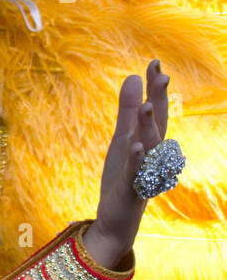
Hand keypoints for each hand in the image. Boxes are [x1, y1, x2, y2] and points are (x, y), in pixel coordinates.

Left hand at [88, 59, 170, 265]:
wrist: (116, 217)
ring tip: (147, 106)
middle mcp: (151, 155)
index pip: (157, 110)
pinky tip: (136, 145)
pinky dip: (138, 160)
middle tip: (161, 76)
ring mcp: (143, 172)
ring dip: (150, 127)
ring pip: (151, 148)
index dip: (156, 88)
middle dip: (160, 101)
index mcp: (148, 141)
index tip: (154, 62)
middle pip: (159, 125)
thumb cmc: (123, 175)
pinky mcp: (132, 190)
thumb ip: (128, 111)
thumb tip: (133, 77)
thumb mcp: (123, 139)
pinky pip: (137, 173)